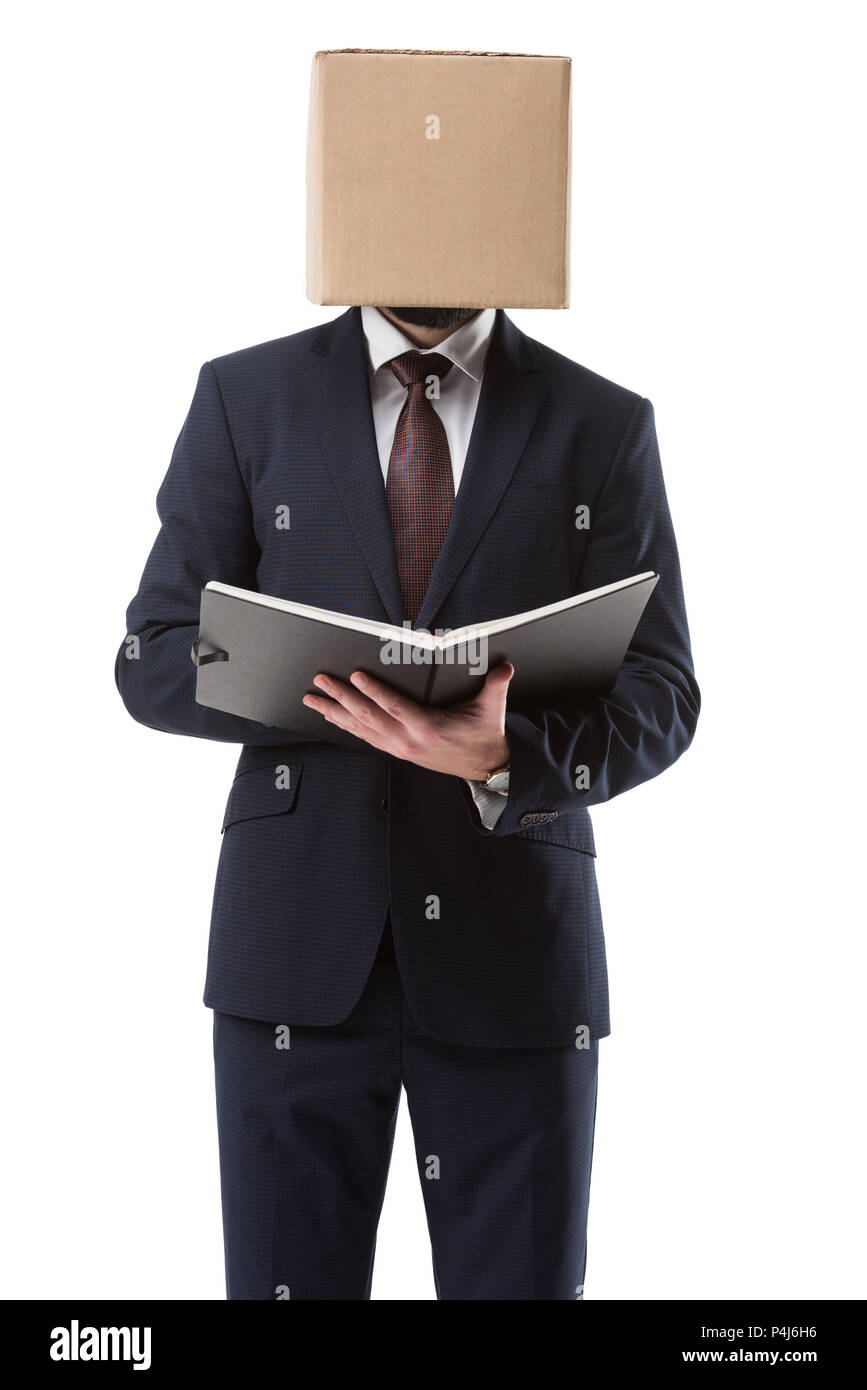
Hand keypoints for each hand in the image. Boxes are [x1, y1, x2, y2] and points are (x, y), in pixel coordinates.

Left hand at [302, 663, 513, 781]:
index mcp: (429, 728)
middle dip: (341, 697)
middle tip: (321, 680)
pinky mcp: (397, 750)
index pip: (395, 707)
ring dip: (334, 712)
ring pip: (361, 729)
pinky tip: (331, 715)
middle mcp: (408, 740)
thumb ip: (497, 686)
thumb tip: (505, 668)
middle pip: (368, 717)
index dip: (374, 691)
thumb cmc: (485, 733)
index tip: (355, 676)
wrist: (485, 766)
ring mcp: (400, 748)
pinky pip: (365, 737)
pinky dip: (346, 725)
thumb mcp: (492, 709)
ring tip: (313, 699)